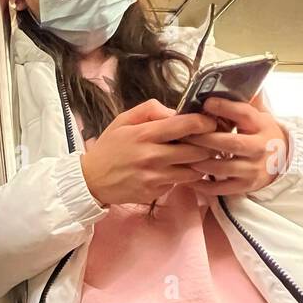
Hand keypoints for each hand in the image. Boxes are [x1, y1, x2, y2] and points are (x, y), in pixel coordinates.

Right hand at [79, 99, 218, 205]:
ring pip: (193, 170)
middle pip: (197, 151)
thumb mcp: (123, 120)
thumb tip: (175, 111)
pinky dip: (181, 176)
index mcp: (145, 134)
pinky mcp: (154, 192)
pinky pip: (179, 183)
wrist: (90, 181)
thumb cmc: (109, 148)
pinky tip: (174, 170)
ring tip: (194, 157)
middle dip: (207, 145)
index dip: (206, 122)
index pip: (187, 125)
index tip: (212, 122)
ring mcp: (154, 178)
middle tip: (208, 141)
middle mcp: (152, 156)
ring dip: (198, 163)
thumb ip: (150, 109)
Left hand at [182, 95, 288, 196]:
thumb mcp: (260, 115)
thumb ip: (248, 100)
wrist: (281, 162)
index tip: (206, 102)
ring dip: (200, 162)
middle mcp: (260, 148)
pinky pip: (220, 188)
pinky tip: (186, 176)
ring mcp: (252, 170)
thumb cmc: (261, 135)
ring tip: (182, 154)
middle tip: (184, 134)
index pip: (245, 114)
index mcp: (263, 126)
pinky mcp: (244, 186)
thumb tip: (239, 77)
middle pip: (231, 143)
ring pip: (223, 168)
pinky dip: (202, 184)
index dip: (226, 107)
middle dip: (205, 139)